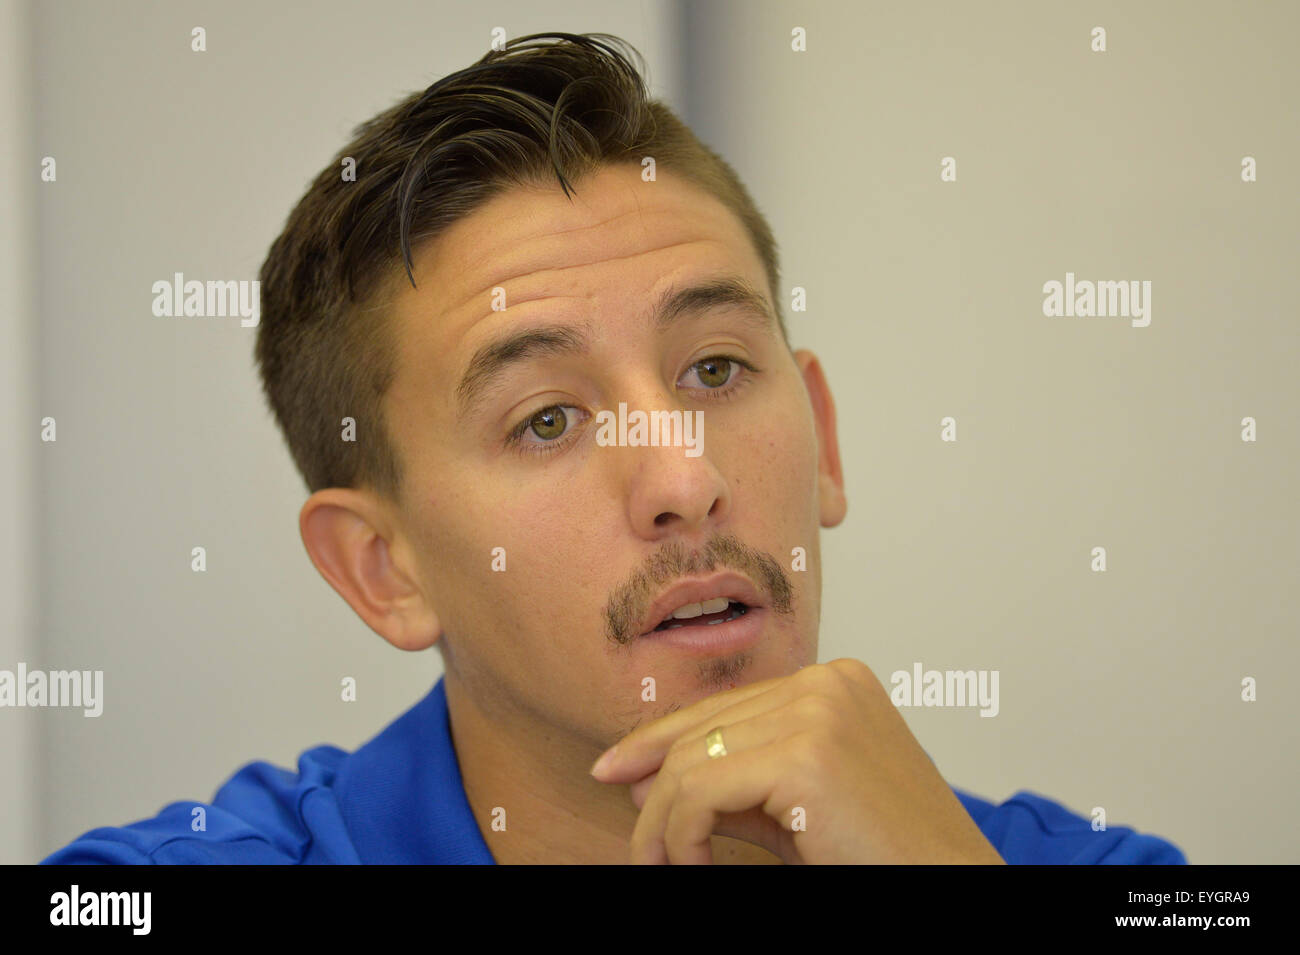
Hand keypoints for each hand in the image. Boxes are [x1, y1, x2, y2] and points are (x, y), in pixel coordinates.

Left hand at [589, 658, 1006, 863]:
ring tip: (669, 866)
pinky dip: (681, 835)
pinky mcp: (807, 754)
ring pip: (693, 762)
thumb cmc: (887, 856)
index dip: (662, 741)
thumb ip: (734, 787)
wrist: (953, 887)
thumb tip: (650, 779)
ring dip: (665, 825)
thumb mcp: (796, 812)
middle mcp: (826, 683)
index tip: (620, 772)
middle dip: (654, 786)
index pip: (726, 706)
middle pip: (703, 727)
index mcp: (835, 683)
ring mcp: (819, 711)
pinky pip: (702, 792)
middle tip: (636, 842)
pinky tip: (694, 866)